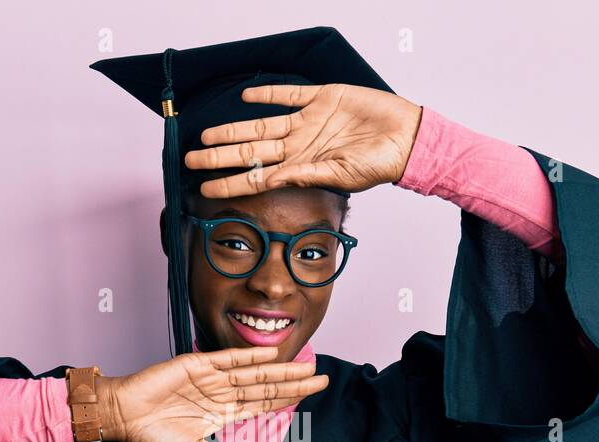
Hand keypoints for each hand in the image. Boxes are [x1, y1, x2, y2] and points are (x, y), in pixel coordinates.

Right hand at [95, 346, 327, 441]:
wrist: (125, 416)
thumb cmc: (154, 436)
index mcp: (223, 415)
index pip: (264, 406)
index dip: (288, 400)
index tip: (312, 395)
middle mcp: (222, 394)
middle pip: (266, 388)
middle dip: (294, 384)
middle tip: (322, 379)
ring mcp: (211, 379)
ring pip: (253, 374)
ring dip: (280, 370)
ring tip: (306, 367)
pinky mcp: (197, 365)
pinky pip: (228, 359)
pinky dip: (249, 356)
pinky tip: (271, 354)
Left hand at [183, 84, 423, 197]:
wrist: (408, 138)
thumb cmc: (380, 164)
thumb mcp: (341, 175)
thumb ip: (306, 175)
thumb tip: (274, 179)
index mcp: (302, 168)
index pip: (256, 178)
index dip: (230, 183)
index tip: (204, 189)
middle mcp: (300, 146)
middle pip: (250, 151)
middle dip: (219, 156)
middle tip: (191, 159)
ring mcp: (308, 122)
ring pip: (260, 127)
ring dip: (233, 130)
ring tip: (206, 134)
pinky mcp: (322, 99)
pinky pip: (287, 95)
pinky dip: (266, 94)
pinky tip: (244, 97)